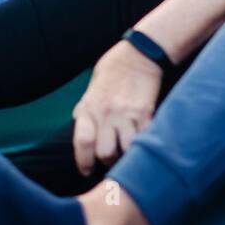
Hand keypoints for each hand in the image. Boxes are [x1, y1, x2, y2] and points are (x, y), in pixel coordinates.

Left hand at [72, 41, 162, 175]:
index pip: (82, 143)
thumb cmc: (112, 71)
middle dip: (108, 162)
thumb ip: (85, 110)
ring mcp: (127, 114)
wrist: (138, 55)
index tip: (86, 170)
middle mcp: (106, 113)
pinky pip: (144, 138)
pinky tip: (142, 142)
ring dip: (127, 156)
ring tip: (127, 152)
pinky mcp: (145, 112)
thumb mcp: (91, 90)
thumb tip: (79, 125)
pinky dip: (143, 144)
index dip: (83, 162)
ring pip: (126, 150)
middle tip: (111, 159)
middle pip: (105, 153)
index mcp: (89, 108)